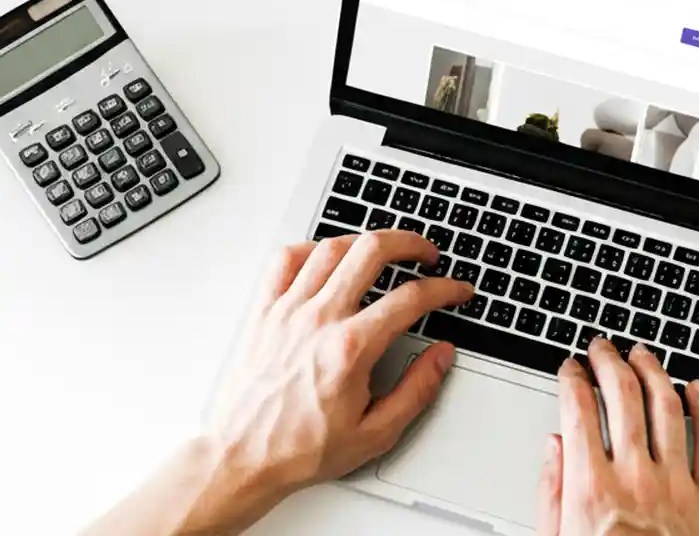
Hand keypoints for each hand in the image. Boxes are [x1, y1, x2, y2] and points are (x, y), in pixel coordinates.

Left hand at [84, 230, 472, 534]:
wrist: (243, 458)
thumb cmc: (300, 449)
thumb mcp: (376, 433)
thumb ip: (417, 390)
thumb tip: (441, 356)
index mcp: (351, 348)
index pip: (412, 298)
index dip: (445, 289)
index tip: (456, 290)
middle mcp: (319, 320)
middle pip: (372, 251)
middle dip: (410, 244)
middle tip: (426, 253)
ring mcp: (288, 311)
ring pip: (332, 247)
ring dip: (365, 241)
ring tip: (384, 249)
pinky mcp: (264, 312)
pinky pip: (286, 260)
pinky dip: (310, 249)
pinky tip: (326, 257)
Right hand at [538, 339, 698, 535]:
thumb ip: (553, 494)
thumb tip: (554, 448)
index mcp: (592, 491)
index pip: (579, 412)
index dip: (572, 379)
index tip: (572, 369)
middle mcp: (635, 481)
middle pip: (622, 397)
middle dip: (609, 362)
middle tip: (603, 348)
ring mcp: (676, 488)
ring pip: (666, 408)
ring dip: (652, 372)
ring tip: (641, 354)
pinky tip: (695, 388)